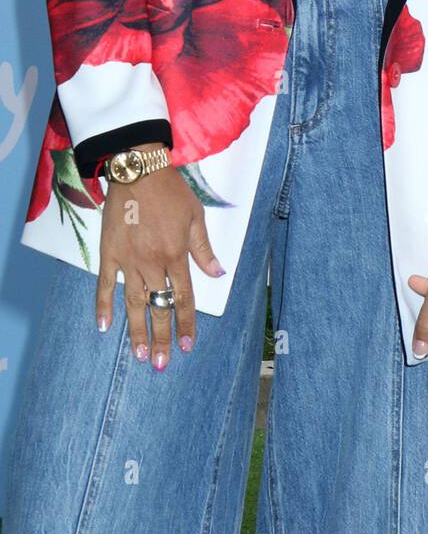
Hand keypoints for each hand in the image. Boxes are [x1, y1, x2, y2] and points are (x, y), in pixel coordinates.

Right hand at [96, 145, 222, 368]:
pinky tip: (103, 326)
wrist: (138, 170)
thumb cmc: (171, 191)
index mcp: (176, 255)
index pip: (184, 297)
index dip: (187, 323)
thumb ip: (204, 249)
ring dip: (137, 330)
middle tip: (162, 364)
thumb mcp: (196, 217)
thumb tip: (218, 274)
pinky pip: (104, 285)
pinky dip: (102, 305)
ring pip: (134, 303)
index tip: (189, 346)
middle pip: (158, 306)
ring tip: (140, 355)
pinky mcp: (108, 253)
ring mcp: (128, 260)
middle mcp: (152, 263)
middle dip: (162, 337)